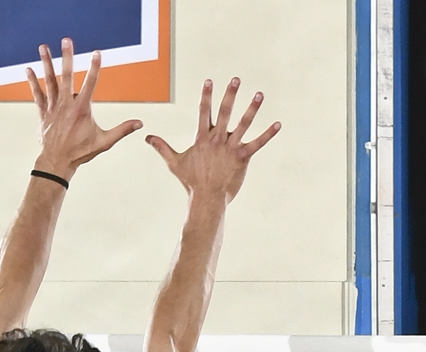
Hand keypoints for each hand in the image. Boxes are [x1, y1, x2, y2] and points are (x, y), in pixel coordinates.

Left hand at [26, 39, 142, 177]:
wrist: (57, 160)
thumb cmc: (81, 152)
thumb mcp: (105, 142)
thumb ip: (122, 130)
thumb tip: (139, 124)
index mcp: (82, 109)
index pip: (90, 83)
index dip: (94, 67)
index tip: (97, 53)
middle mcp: (66, 104)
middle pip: (66, 75)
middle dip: (67, 57)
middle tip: (67, 41)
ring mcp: (53, 106)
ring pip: (49, 80)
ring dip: (46, 63)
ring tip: (44, 47)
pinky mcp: (43, 111)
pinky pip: (37, 93)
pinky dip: (32, 81)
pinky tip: (28, 69)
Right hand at [147, 78, 280, 203]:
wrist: (207, 198)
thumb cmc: (190, 181)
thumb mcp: (174, 162)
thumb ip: (162, 147)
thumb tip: (147, 137)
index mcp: (202, 137)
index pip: (203, 111)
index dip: (206, 95)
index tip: (209, 81)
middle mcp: (217, 139)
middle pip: (224, 111)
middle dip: (230, 94)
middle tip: (236, 79)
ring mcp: (231, 147)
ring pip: (244, 124)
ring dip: (252, 108)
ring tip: (259, 94)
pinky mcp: (243, 157)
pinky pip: (258, 143)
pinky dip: (268, 134)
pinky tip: (278, 124)